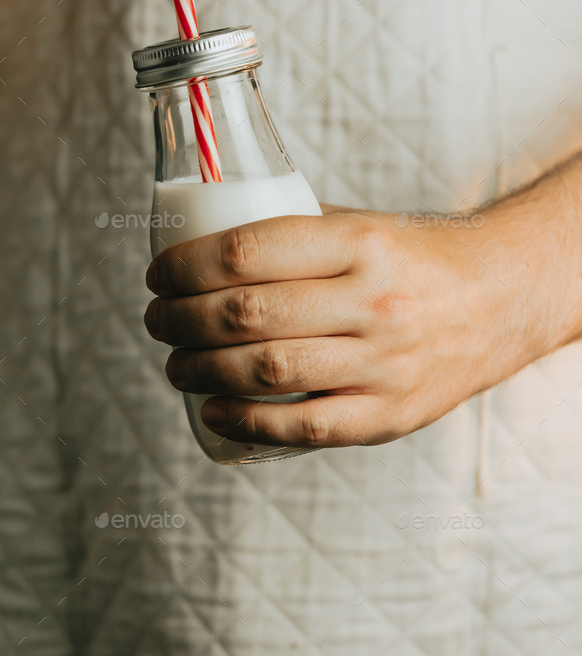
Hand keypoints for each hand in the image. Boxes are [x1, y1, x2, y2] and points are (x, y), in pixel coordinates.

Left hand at [144, 197, 569, 449]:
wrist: (499, 300)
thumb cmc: (417, 259)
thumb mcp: (364, 226)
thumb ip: (297, 237)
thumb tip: (211, 250)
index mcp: (360, 242)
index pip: (248, 251)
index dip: (185, 266)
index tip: (158, 274)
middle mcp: (372, 301)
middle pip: (246, 315)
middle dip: (179, 320)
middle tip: (158, 319)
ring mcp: (383, 363)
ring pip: (266, 371)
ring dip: (199, 371)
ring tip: (175, 364)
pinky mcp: (388, 415)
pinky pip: (303, 429)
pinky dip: (245, 423)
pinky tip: (213, 410)